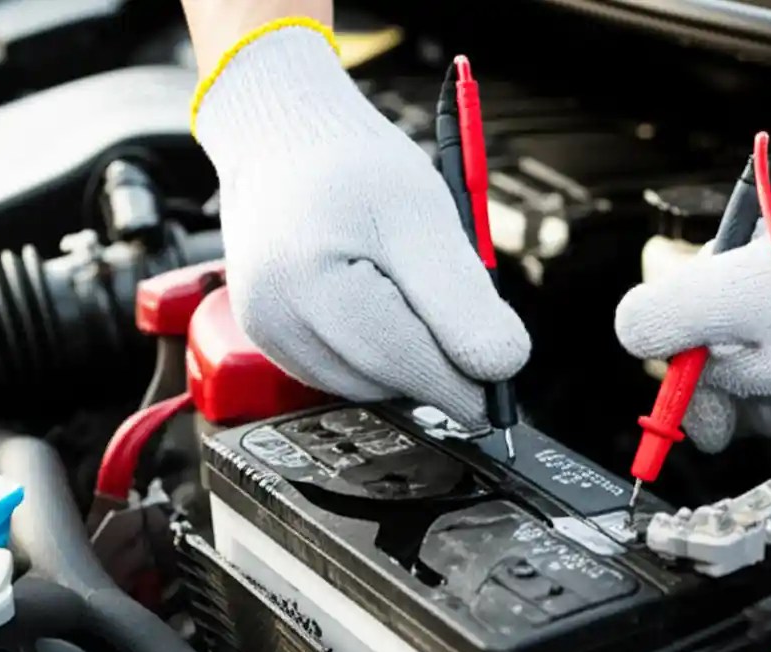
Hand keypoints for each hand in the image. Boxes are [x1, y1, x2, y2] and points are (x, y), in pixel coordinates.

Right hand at [193, 24, 528, 426]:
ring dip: (405, 361)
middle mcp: (277, 318)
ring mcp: (267, 332)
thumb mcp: (425, 215)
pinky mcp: (268, 338)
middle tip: (474, 341)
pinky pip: (340, 374)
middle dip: (436, 367)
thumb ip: (461, 297)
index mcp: (314, 283)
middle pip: (386, 380)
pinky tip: (382, 307)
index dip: (462, 384)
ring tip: (410, 293)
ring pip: (365, 385)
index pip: (406, 363)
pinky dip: (375, 356)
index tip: (499, 391)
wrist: (286, 141)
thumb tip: (503, 365)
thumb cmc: (356, 167)